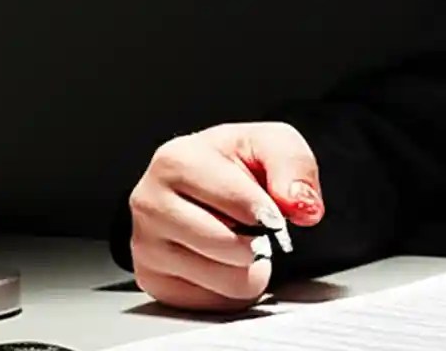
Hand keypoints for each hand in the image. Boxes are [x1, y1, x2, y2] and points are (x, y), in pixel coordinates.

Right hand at [128, 122, 324, 310]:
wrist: (202, 181)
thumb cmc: (234, 162)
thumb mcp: (273, 143)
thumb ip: (294, 166)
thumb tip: (300, 204)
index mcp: (176, 160)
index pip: (237, 202)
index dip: (268, 213)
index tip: (276, 214)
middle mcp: (150, 202)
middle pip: (228, 247)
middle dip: (258, 240)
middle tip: (258, 227)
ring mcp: (146, 244)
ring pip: (226, 279)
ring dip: (248, 266)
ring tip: (240, 239)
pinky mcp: (152, 279)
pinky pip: (213, 301)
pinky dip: (230, 285)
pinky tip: (222, 258)